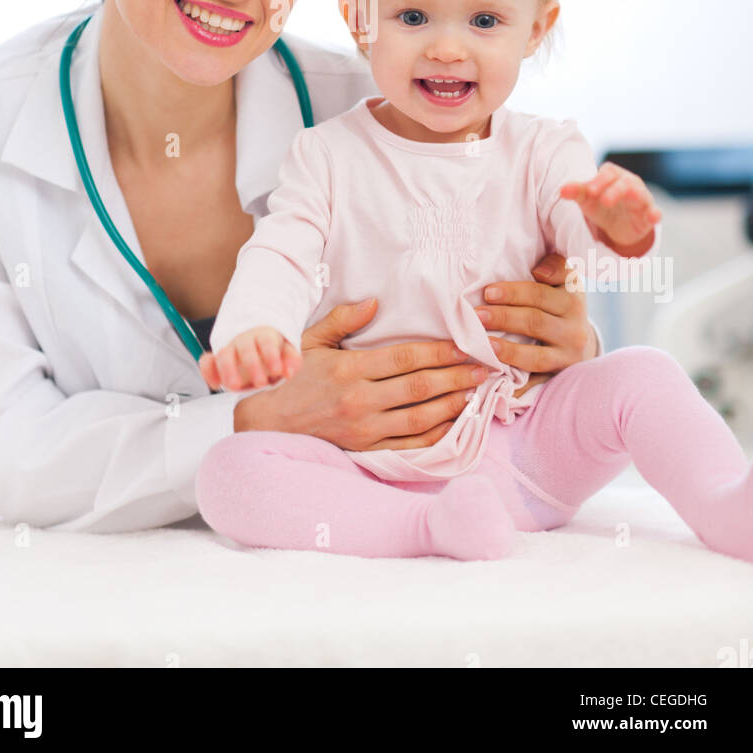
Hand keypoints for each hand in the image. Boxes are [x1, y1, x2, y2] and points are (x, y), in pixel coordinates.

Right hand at [199, 326, 302, 391]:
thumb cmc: (274, 350)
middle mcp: (244, 341)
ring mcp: (229, 349)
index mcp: (264, 337)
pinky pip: (207, 362)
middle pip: (245, 348)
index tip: (277, 370)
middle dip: (252, 364)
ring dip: (227, 369)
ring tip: (234, 386)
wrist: (255, 337)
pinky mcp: (216, 359)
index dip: (270, 355)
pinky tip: (215, 384)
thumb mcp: (287, 352)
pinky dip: (208, 372)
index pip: (266, 341)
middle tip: (260, 382)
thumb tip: (289, 372)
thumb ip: (291, 360)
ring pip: (224, 354)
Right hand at [233, 299, 492, 449]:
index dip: (439, 352)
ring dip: (453, 405)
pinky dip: (436, 436)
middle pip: (420, 387)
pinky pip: (409, 446)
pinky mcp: (365, 451)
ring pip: (421, 418)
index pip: (406, 358)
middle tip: (485, 367)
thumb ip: (344, 320)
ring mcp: (365, 430)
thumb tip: (374, 301)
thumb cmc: (291, 378)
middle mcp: (361, 400)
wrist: (266, 423)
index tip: (464, 346)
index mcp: (350, 369)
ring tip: (476, 393)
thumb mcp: (311, 341)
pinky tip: (454, 424)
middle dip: (456, 376)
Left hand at [475, 252, 597, 397]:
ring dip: (508, 350)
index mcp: (573, 298)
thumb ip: (554, 267)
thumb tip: (539, 271)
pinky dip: (517, 384)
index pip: (541, 294)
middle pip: (535, 322)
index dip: (514, 293)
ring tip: (484, 344)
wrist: (580, 340)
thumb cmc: (561, 302)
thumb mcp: (564, 280)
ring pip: (536, 355)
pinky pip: (536, 381)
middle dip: (503, 318)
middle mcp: (575, 327)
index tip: (488, 292)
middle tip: (476, 315)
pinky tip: (495, 379)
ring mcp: (569, 355)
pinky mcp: (560, 375)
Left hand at [560, 161, 661, 256]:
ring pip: (641, 195)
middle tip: (603, 201)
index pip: (609, 172)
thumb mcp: (588, 200)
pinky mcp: (649, 216)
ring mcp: (642, 199)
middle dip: (614, 190)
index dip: (600, 180)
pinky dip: (655, 214)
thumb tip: (561, 190)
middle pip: (625, 182)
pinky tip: (654, 216)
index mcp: (614, 176)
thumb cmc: (602, 206)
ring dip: (633, 197)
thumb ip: (576, 192)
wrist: (618, 227)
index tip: (589, 191)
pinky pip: (655, 213)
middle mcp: (631, 184)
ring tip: (626, 206)